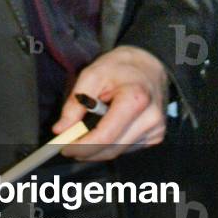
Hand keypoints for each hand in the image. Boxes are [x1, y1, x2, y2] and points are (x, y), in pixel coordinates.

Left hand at [51, 46, 168, 161]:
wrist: (149, 65)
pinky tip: (104, 131)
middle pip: (111, 149)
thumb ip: (75, 103)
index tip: (64, 147)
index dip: (82, 146)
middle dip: (86, 151)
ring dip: (97, 150)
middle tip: (67, 146)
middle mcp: (150, 118)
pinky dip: (111, 145)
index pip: (106, 136)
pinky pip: (126, 149)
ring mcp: (156, 130)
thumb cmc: (121, 67)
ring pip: (118, 152)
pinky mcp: (156, 136)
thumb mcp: (92, 75)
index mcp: (135, 99)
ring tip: (83, 136)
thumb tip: (61, 129)